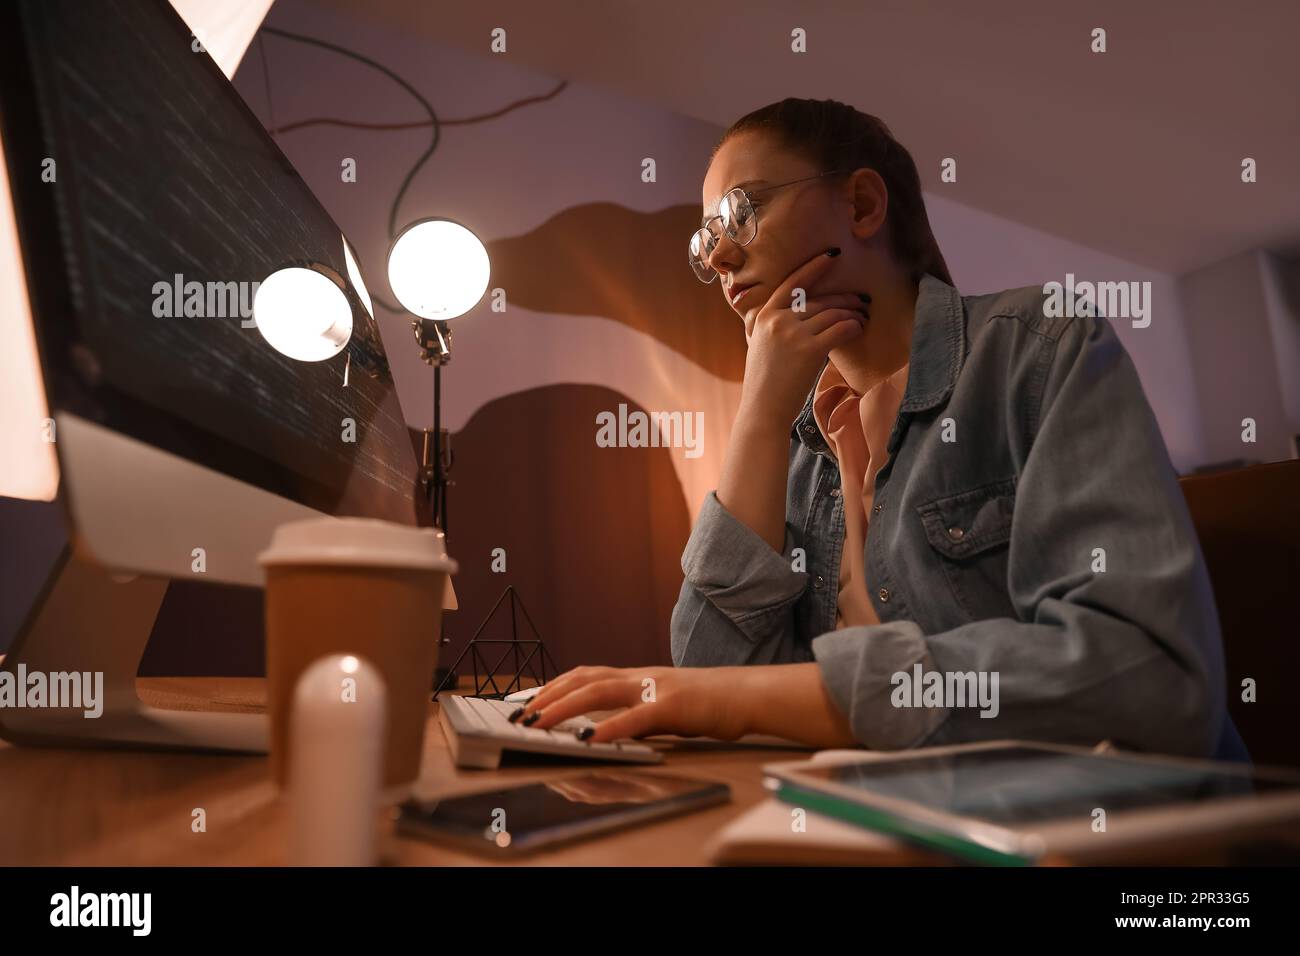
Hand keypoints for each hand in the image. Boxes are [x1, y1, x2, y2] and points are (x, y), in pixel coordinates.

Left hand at [510, 665, 753, 743]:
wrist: (748, 695)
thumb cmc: (708, 704)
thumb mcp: (663, 706)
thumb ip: (635, 714)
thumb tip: (604, 730)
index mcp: (637, 677)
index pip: (586, 675)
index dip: (554, 685)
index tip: (528, 700)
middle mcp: (641, 677)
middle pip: (584, 679)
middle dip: (549, 695)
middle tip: (521, 714)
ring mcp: (656, 689)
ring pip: (600, 692)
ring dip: (565, 708)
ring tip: (540, 723)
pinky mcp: (674, 707)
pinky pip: (636, 718)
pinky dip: (609, 728)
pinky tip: (589, 741)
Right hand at [738, 248, 869, 425]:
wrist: (763, 410)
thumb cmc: (763, 381)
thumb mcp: (755, 344)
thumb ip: (762, 323)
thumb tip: (772, 306)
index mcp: (763, 316)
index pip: (793, 283)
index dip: (814, 267)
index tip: (832, 256)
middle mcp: (777, 320)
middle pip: (819, 300)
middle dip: (844, 298)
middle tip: (862, 299)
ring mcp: (793, 334)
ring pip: (832, 314)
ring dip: (852, 313)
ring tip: (863, 316)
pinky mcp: (809, 351)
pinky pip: (839, 329)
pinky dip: (853, 326)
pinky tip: (859, 328)